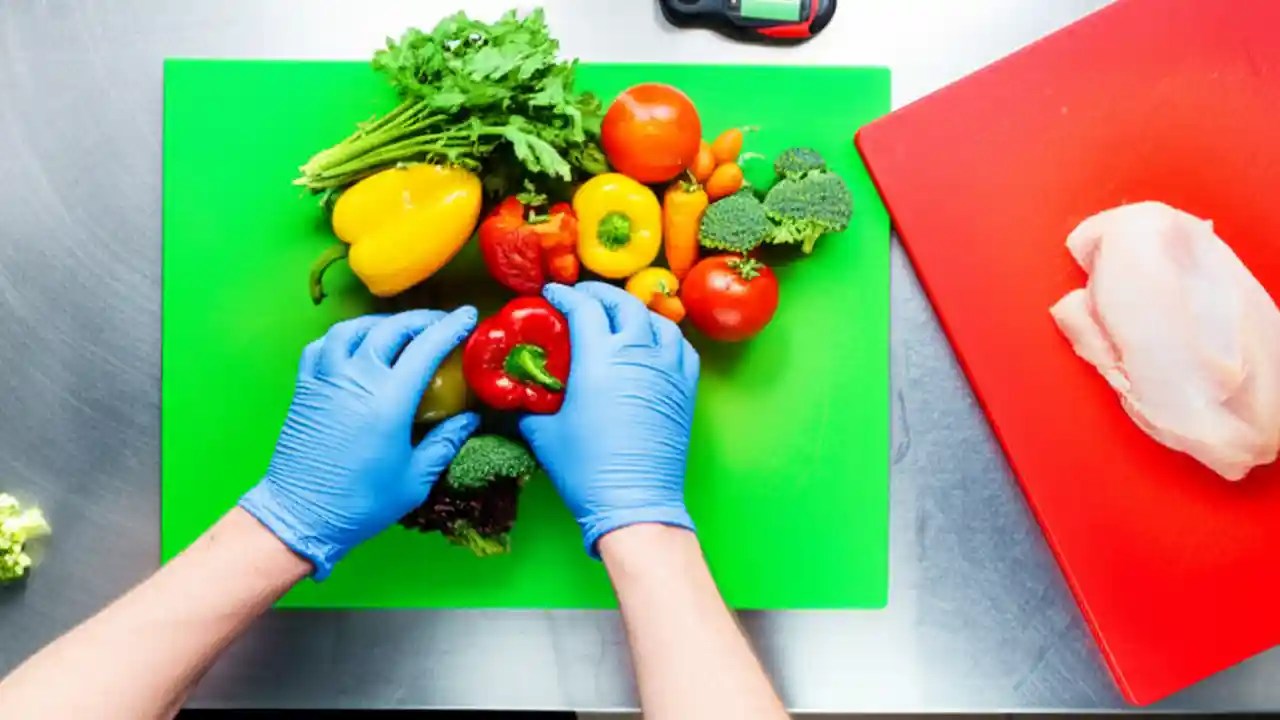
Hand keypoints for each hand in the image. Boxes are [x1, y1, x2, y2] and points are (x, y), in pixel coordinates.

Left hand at [240, 308, 479, 578]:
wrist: (301, 516)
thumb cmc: (362, 502)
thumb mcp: (415, 478)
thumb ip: (444, 442)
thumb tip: (470, 418)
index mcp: (388, 400)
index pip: (425, 348)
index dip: (450, 328)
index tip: (469, 316)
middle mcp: (356, 379)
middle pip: (391, 329)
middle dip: (420, 320)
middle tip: (440, 323)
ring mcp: (326, 379)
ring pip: (353, 329)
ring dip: (381, 322)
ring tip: (399, 329)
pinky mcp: (305, 387)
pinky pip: (323, 346)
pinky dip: (344, 336)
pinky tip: (356, 344)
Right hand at [520, 282, 699, 556]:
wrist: (634, 503)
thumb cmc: (585, 469)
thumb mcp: (545, 434)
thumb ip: (532, 407)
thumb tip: (522, 398)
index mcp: (599, 359)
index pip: (584, 308)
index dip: (566, 296)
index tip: (552, 295)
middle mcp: (637, 354)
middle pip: (623, 304)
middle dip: (601, 295)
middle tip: (584, 297)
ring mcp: (667, 369)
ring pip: (657, 320)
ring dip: (636, 311)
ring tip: (620, 316)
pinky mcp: (685, 389)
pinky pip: (681, 347)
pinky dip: (665, 335)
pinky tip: (654, 342)